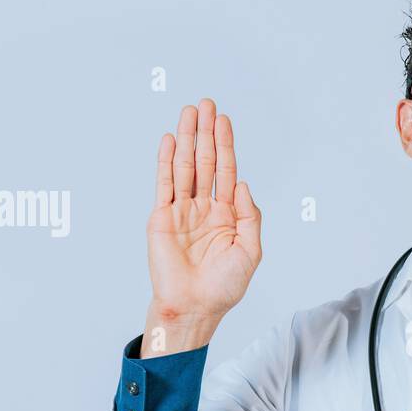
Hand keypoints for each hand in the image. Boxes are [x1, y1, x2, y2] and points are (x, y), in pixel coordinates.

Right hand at [141, 98, 262, 356]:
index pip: (227, 172)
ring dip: (187, 138)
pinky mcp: (161, 218)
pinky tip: (170, 140)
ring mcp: (182, 212)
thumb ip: (249, 216)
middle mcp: (204, 209)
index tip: (224, 120)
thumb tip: (242, 183)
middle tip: (206, 103)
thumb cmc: (224, 286)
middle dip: (207, 132)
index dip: (227, 145)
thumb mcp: (250, 251)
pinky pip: (164, 184)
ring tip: (189, 111)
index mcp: (227, 216)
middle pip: (206, 162)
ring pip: (185, 167)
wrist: (194, 307)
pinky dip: (166, 161)